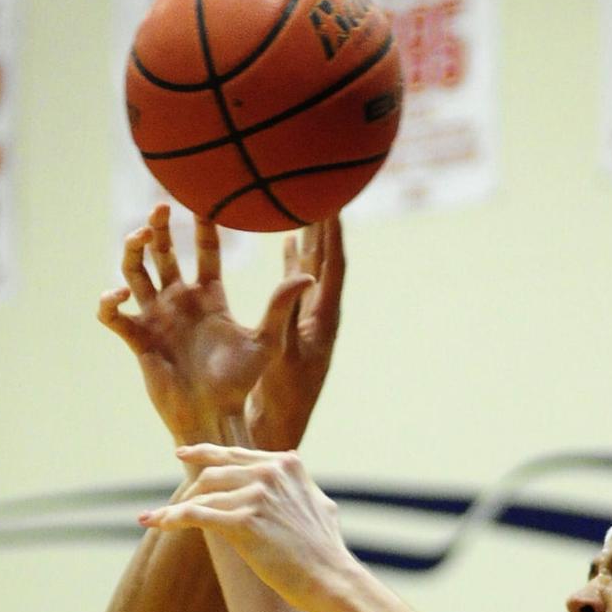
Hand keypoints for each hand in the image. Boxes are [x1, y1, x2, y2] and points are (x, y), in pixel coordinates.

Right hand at [97, 205, 326, 446]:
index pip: (205, 251)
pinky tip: (118, 294)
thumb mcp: (265, 341)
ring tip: (137, 238)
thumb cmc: (241, 383)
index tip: (202, 199)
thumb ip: (281, 306)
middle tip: (160, 206)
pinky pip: (113, 315)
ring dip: (131, 252)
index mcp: (210, 297)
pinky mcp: (138, 339)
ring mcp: (157, 318)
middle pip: (164, 253)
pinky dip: (108, 301)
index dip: (203, 225)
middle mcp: (181, 302)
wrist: (214, 415)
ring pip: (134, 273)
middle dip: (159, 228)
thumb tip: (310, 276)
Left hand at [139, 445, 352, 609]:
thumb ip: (298, 482)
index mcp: (287, 465)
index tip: (182, 453)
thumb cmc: (325, 551)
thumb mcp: (318, 503)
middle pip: (213, 472)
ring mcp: (257, 495)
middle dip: (188, 488)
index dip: (204, 452)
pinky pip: (196, 515)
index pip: (235, 454)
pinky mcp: (244, 521)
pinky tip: (157, 524)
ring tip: (158, 519)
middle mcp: (271, 473)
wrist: (330, 578)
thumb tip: (292, 462)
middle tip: (170, 503)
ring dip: (175, 508)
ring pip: (201, 494)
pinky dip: (172, 518)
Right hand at [248, 216, 344, 449]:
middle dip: (324, 224)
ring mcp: (307, 318)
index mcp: (323, 319)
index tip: (334, 199)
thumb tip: (305, 279)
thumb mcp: (283, 355)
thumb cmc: (280, 396)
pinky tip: (288, 242)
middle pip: (326, 259)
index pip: (334, 266)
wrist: (277, 424)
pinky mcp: (295, 324)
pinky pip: (295, 282)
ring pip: (311, 268)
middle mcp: (319, 314)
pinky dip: (293, 258)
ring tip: (309, 204)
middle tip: (324, 187)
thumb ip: (290, 316)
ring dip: (310, 236)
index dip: (334, 233)